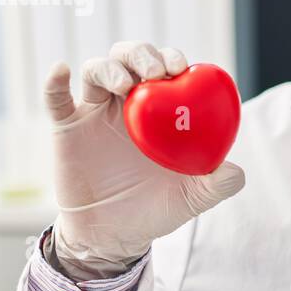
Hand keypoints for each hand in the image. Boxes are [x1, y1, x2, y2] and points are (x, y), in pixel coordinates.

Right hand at [44, 41, 245, 280]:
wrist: (114, 236)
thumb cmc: (155, 209)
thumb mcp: (191, 199)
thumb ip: (216, 185)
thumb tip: (236, 173)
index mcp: (159, 109)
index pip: (165, 68)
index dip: (172, 58)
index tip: (181, 67)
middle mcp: (127, 103)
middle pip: (131, 58)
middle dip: (144, 55)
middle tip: (157, 72)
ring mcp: (95, 112)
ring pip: (98, 70)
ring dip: (111, 67)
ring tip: (126, 84)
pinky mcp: (67, 128)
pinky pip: (55, 100)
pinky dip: (54, 82)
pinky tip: (61, 70)